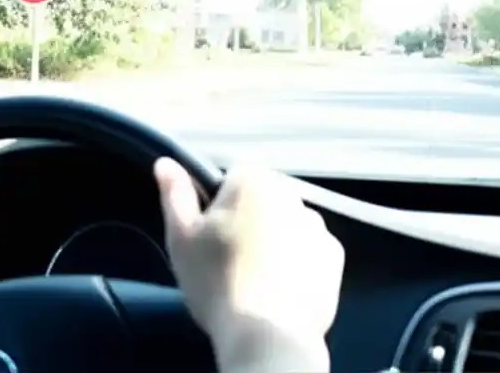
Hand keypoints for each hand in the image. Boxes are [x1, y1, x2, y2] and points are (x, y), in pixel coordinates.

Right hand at [154, 158, 343, 372]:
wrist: (266, 335)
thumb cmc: (218, 282)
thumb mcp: (181, 237)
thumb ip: (175, 194)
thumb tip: (166, 163)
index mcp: (254, 181)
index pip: (233, 178)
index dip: (218, 207)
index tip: (211, 236)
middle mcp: (292, 195)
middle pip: (262, 201)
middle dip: (248, 222)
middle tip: (228, 260)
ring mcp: (318, 227)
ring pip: (286, 227)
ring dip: (273, 242)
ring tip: (253, 280)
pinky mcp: (334, 258)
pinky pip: (309, 252)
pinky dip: (296, 265)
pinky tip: (277, 289)